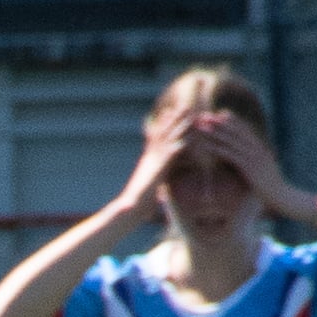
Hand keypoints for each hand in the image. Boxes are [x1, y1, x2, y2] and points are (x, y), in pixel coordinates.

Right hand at [111, 104, 197, 224]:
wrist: (126, 211)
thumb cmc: (132, 205)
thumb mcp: (142, 187)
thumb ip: (148, 180)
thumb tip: (146, 181)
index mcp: (147, 161)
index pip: (155, 138)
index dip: (162, 125)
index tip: (168, 112)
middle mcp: (150, 158)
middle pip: (163, 133)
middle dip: (173, 119)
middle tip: (183, 105)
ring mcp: (154, 164)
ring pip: (169, 139)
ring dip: (179, 125)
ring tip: (189, 113)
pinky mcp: (159, 172)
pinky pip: (171, 155)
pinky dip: (179, 145)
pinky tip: (189, 138)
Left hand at [186, 108, 308, 219]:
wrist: (281, 196)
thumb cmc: (270, 187)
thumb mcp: (263, 170)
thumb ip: (255, 162)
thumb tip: (246, 160)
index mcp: (261, 148)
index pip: (245, 130)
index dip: (232, 121)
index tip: (219, 114)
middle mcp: (257, 149)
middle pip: (236, 131)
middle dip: (220, 122)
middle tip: (205, 116)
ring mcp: (254, 157)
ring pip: (232, 140)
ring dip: (216, 132)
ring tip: (202, 127)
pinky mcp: (249, 168)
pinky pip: (231, 155)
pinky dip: (218, 149)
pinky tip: (207, 145)